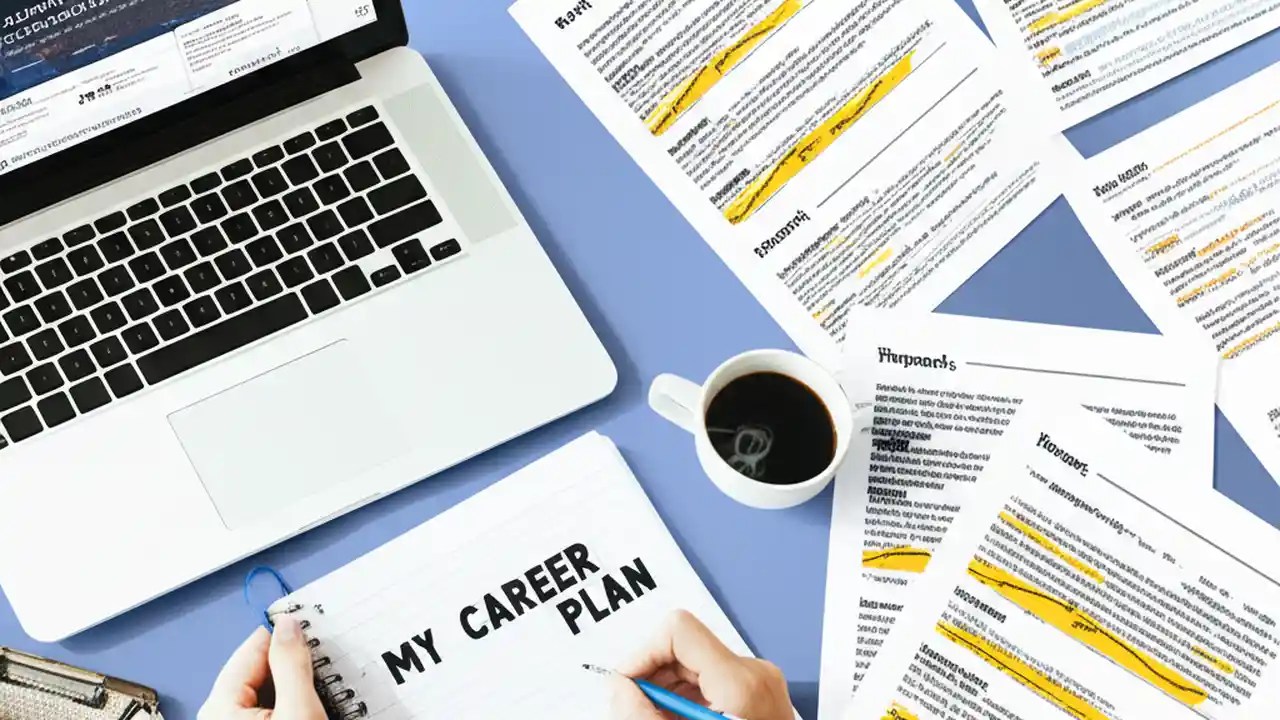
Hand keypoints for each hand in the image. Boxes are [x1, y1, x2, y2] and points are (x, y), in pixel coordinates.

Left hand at [198, 616, 327, 719]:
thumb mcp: (299, 712)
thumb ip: (291, 666)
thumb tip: (287, 625)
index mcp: (219, 704)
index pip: (255, 645)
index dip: (289, 639)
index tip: (316, 638)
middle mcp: (217, 713)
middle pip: (261, 668)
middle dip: (291, 669)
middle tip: (322, 680)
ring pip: (266, 689)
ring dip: (292, 690)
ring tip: (317, 703)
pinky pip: (267, 708)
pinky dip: (287, 706)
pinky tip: (305, 714)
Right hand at [612, 610, 792, 719]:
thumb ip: (642, 716)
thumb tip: (618, 687)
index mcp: (740, 683)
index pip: (677, 631)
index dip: (642, 654)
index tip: (626, 682)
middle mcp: (755, 673)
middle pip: (683, 647)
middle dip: (652, 678)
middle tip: (636, 709)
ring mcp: (761, 682)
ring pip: (694, 664)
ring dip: (668, 691)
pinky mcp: (759, 692)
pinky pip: (711, 681)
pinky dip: (687, 700)